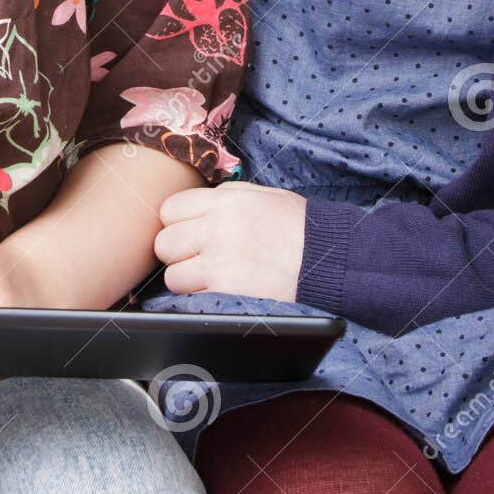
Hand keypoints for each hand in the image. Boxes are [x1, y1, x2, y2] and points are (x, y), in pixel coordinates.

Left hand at [154, 181, 307, 302]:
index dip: (176, 224)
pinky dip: (201, 297)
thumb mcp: (261, 196)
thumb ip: (224, 198)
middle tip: (196, 258)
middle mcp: (216, 228)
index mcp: (223, 201)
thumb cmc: (298, 227)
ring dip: (187, 279)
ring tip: (209, 278)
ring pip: (173, 275)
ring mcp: (219, 260)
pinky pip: (191, 297)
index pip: (169, 210)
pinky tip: (220, 291)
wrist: (328, 257)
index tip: (187, 233)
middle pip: (164, 243)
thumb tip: (196, 206)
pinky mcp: (226, 289)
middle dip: (177, 253)